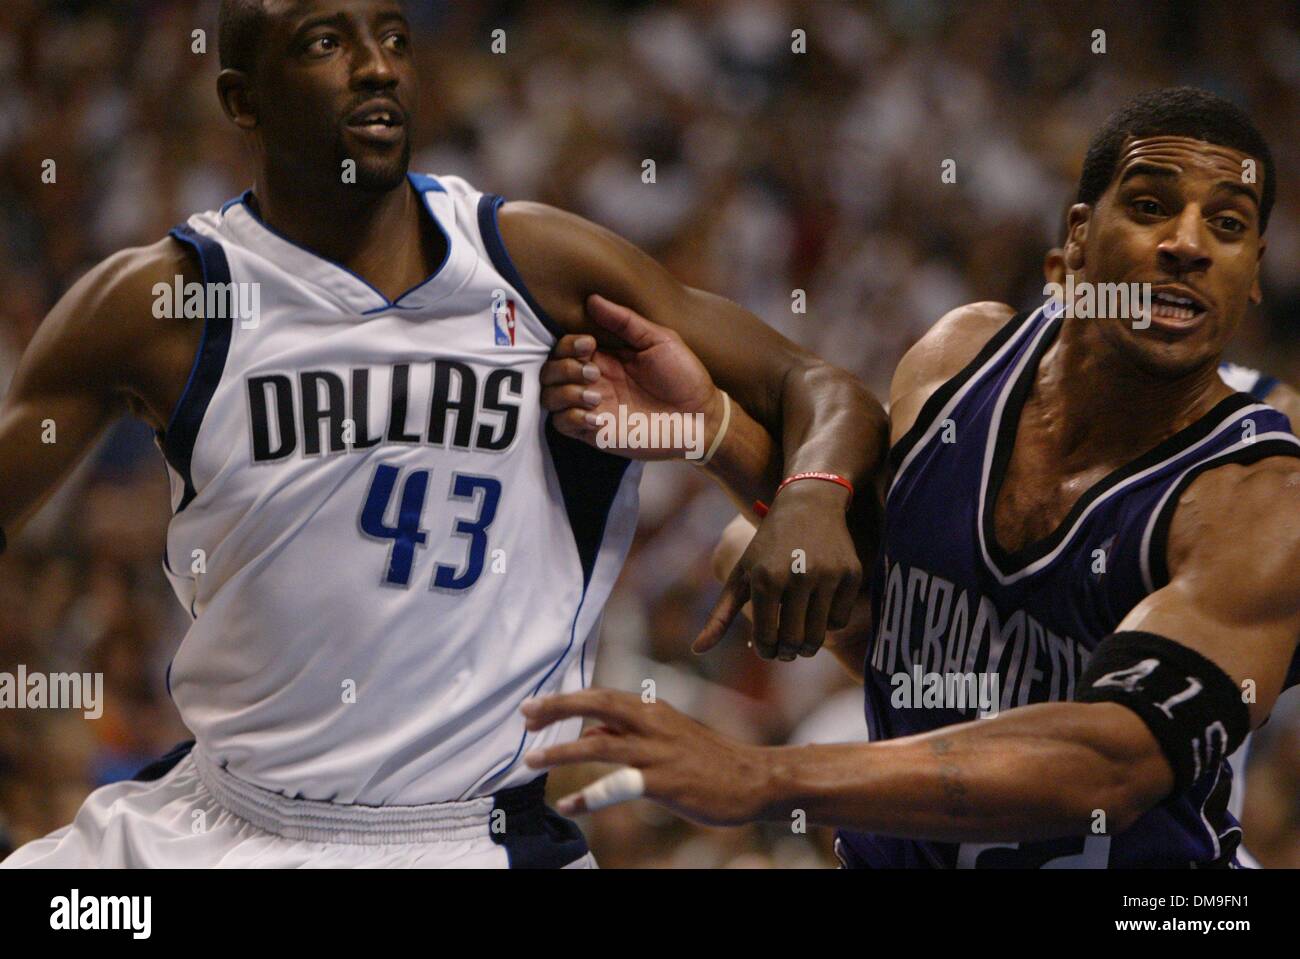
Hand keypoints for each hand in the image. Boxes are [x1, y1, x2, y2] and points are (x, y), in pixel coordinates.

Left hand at [521, 689, 769, 826]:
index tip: (533, 708)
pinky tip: (568, 806)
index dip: (564, 700)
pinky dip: (589, 796)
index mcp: (653, 708)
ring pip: (601, 745)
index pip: (600, 696)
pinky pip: (618, 787)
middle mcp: (653, 723)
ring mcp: (659, 752)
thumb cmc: (707, 759)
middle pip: (597, 705)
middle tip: (524, 716)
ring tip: (531, 760)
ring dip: (562, 752)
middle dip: (558, 708)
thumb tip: (587, 737)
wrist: (753, 779)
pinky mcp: (665, 782)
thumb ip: (627, 735)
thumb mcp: (666, 736)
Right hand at [541, 294, 722, 460]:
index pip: (565, 346)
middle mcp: (593, 381)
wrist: (700, 416)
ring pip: (549, 398)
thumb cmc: (684, 376)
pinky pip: (562, 425)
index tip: (590, 344)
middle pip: (549, 371)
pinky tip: (598, 418)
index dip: (569, 344)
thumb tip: (593, 299)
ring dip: (566, 393)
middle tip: (595, 374)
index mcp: (605, 357)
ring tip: (596, 396)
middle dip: (564, 368)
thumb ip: (625, 321)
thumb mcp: (659, 340)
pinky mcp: (595, 433)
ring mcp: (592, 407)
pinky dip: (572, 419)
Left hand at [695, 480, 861, 660]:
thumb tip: (697, 651)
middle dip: (788, 653)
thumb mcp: (741, 575)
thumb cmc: (767, 546)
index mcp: (766, 579)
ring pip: (819, 636)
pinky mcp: (851, 574)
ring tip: (800, 640)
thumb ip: (719, 616)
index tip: (767, 649)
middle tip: (786, 650)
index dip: (766, 651)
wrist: (809, 504)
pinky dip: (829, 624)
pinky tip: (819, 612)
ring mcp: (827, 575)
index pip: (766, 638)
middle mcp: (797, 576)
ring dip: (808, 645)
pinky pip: (840, 620)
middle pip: (794, 642)